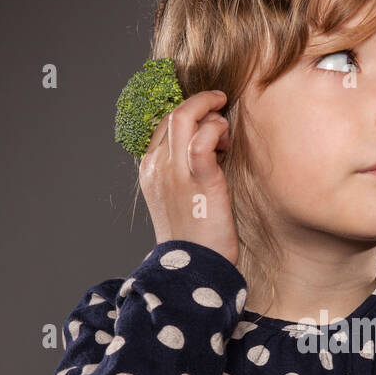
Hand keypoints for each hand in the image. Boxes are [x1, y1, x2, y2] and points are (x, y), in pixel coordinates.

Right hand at [139, 89, 240, 266]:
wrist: (193, 270)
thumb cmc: (194, 238)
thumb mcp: (180, 199)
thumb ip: (186, 171)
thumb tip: (208, 146)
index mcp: (149, 170)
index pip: (164, 125)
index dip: (188, 114)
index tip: (208, 119)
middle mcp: (157, 167)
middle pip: (173, 114)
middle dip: (200, 104)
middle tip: (220, 107)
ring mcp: (175, 172)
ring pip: (185, 117)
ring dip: (210, 114)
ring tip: (225, 132)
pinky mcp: (199, 179)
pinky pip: (202, 137)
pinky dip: (216, 130)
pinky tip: (225, 143)